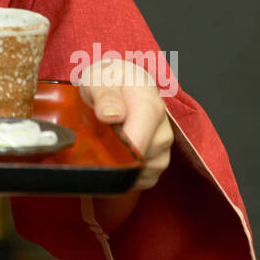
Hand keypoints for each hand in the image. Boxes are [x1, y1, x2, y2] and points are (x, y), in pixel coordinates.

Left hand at [78, 56, 173, 189]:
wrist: (122, 81)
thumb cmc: (110, 80)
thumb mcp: (99, 78)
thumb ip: (104, 95)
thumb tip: (111, 115)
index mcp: (150, 107)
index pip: (138, 143)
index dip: (116, 153)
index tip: (98, 148)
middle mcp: (162, 130)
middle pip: (136, 162)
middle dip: (112, 157)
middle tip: (96, 138)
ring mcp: (163, 149)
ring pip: (138, 173)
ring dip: (118, 163)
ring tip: (107, 139)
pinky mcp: (159, 163)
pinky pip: (140, 180)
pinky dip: (125, 172)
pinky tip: (116, 151)